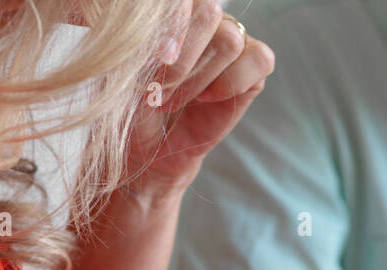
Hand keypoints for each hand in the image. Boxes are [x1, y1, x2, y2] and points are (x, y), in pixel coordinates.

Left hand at [125, 0, 275, 202]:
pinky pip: (259, 60)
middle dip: (183, 57)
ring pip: (230, 39)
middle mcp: (204, 14)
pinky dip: (233, 81)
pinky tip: (208, 98)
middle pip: (209, 13)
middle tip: (160, 88)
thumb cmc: (131, 99)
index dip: (172, 24)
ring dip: (202, 75)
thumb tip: (168, 46)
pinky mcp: (253, 69)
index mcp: (174, 7)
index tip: (154, 59)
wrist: (148, 140)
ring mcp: (231, 40)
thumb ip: (148, 44)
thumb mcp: (127, 67)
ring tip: (177, 99)